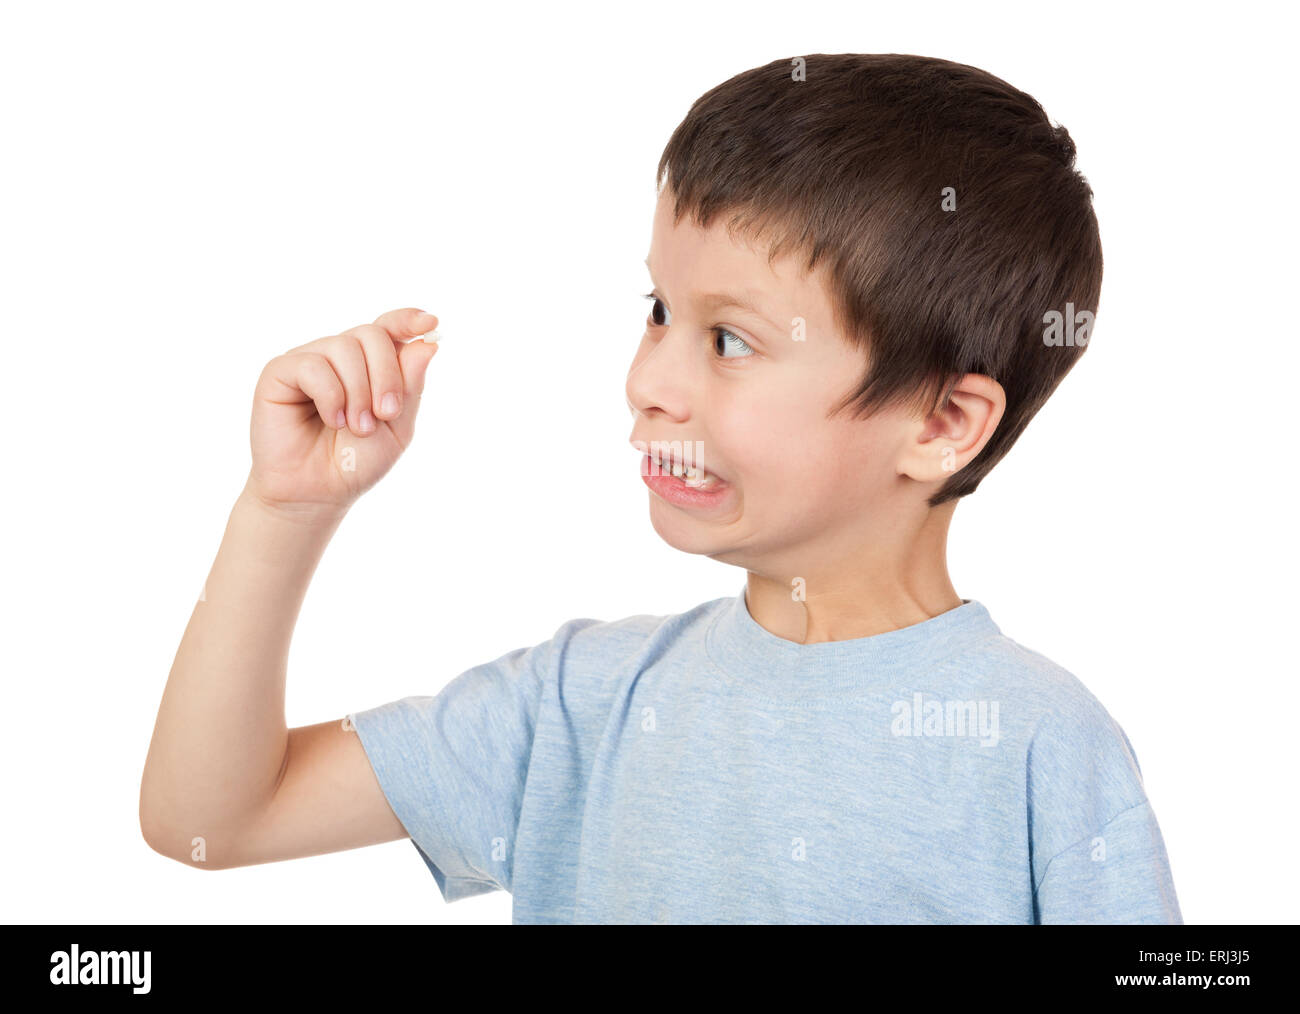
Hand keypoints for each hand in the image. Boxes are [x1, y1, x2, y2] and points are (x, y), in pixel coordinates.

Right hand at [247, 307, 440, 519]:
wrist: (317, 494)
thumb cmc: (355, 462)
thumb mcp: (397, 427)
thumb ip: (411, 386)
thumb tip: (427, 344)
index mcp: (370, 365)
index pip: (389, 328)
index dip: (408, 319)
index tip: (431, 322)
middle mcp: (339, 356)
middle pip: (372, 335)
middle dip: (387, 375)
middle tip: (387, 414)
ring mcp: (309, 360)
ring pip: (344, 347)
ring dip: (359, 392)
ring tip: (357, 428)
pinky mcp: (280, 372)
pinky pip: (313, 365)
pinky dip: (331, 395)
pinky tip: (332, 420)